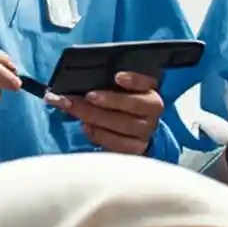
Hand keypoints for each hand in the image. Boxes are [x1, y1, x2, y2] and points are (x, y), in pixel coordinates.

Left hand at [49, 72, 163, 154]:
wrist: (132, 132)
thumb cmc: (119, 104)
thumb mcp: (117, 90)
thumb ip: (106, 84)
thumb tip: (83, 79)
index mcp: (150, 91)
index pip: (146, 82)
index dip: (134, 80)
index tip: (117, 77)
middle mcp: (151, 112)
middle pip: (133, 105)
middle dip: (107, 100)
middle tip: (87, 96)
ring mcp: (145, 132)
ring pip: (123, 124)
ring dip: (96, 116)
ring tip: (76, 109)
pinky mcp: (135, 149)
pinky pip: (118, 144)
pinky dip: (99, 135)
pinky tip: (85, 127)